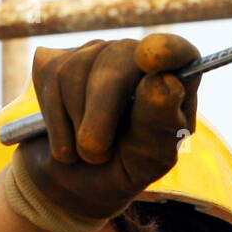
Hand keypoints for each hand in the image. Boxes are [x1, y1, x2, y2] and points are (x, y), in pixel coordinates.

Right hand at [6, 34, 200, 231]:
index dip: (167, 50)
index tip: (148, 60)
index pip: (180, 52)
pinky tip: (67, 138)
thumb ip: (160, 124)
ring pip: (76, 69)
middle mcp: (136, 58)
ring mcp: (96, 53)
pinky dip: (55, 122)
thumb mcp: (147, 162)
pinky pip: (50, 77)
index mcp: (175, 83)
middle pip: (116, 57)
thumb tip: (162, 80)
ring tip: (86, 150)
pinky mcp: (58, 59)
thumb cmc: (124, 170)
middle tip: (96, 154)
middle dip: (101, 110)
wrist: (74, 182)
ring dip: (77, 124)